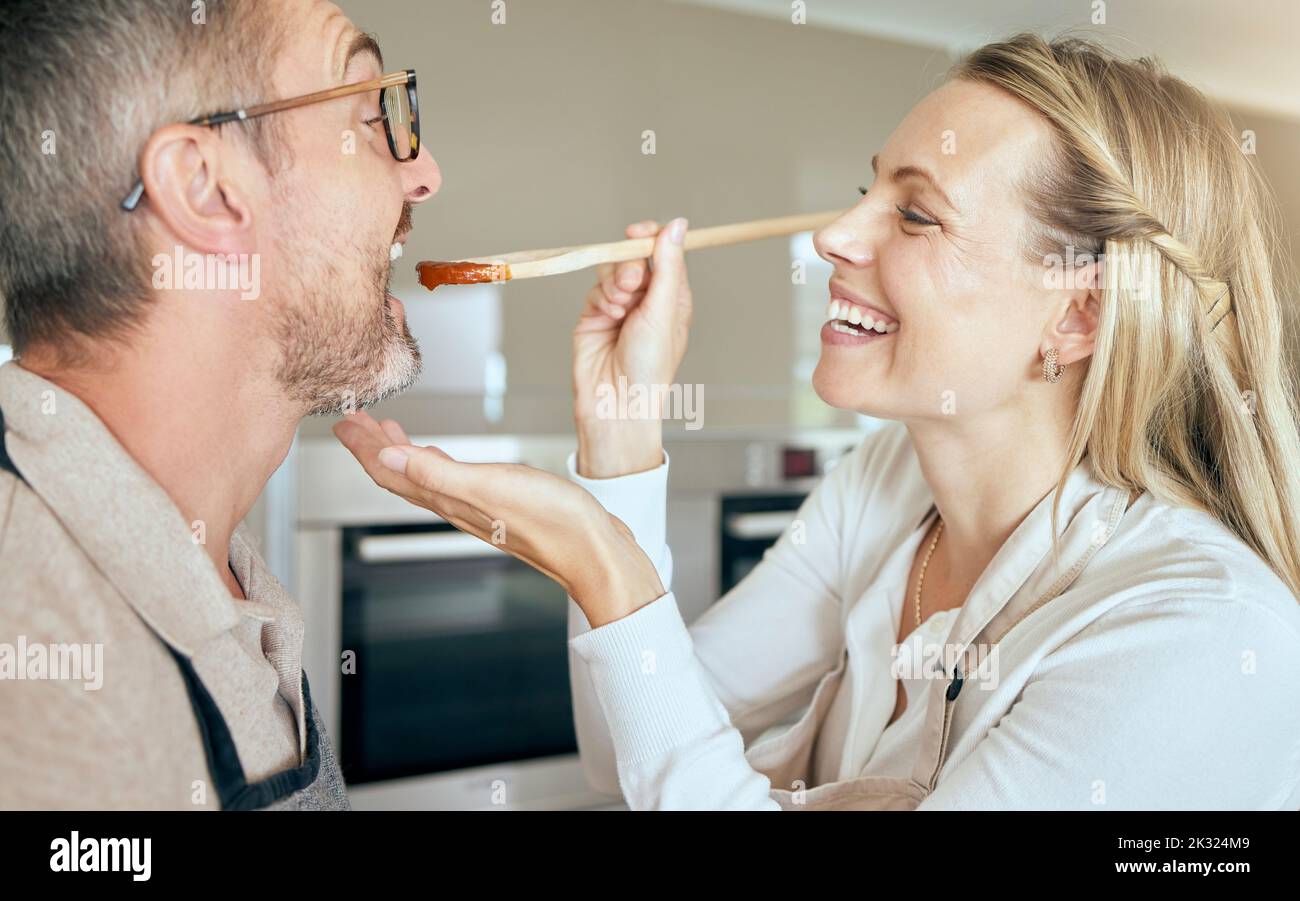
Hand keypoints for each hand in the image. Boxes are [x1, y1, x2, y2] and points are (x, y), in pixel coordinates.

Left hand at [332, 411, 664, 626]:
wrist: (593, 550)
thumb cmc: (552, 521)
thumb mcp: (490, 487)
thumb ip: (436, 473)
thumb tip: (386, 456)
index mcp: (449, 500)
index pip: (392, 472)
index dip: (363, 447)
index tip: (343, 422)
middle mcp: (457, 504)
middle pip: (402, 473)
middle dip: (375, 447)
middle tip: (355, 421)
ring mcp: (478, 505)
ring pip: (425, 477)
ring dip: (403, 453)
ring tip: (388, 432)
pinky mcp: (500, 501)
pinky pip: (452, 479)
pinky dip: (436, 462)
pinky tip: (443, 458)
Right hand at [572, 218, 692, 477]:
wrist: (616, 401)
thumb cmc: (649, 367)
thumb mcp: (663, 311)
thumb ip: (667, 266)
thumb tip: (677, 225)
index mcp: (672, 297)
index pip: (664, 252)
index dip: (652, 238)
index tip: (639, 232)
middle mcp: (647, 299)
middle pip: (634, 256)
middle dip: (630, 265)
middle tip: (631, 285)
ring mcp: (620, 306)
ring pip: (612, 269)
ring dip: (614, 283)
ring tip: (620, 309)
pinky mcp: (595, 314)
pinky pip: (595, 288)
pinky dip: (601, 298)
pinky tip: (608, 317)